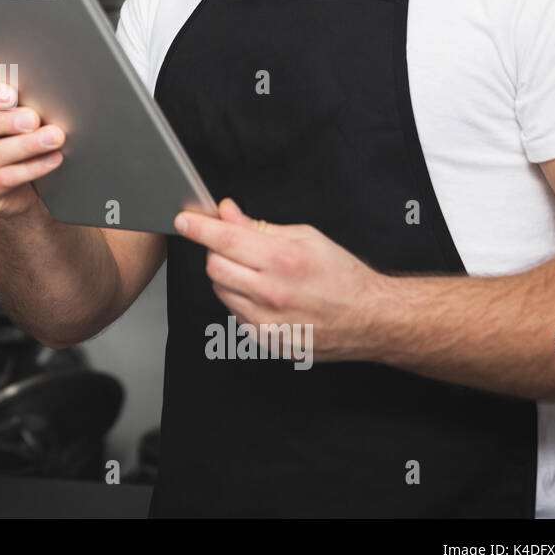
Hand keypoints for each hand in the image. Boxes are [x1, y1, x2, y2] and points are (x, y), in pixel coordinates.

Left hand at [174, 198, 393, 361]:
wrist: (370, 319)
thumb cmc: (342, 276)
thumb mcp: (306, 238)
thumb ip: (260, 227)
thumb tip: (227, 213)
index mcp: (283, 261)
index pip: (225, 240)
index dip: (199, 228)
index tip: (183, 220)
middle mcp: (272, 293)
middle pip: (214, 266)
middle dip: (216, 251)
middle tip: (234, 246)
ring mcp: (267, 321)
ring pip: (221, 290)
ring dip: (229, 276)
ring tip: (258, 273)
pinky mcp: (266, 341)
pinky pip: (235, 313)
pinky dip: (241, 299)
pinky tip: (265, 295)